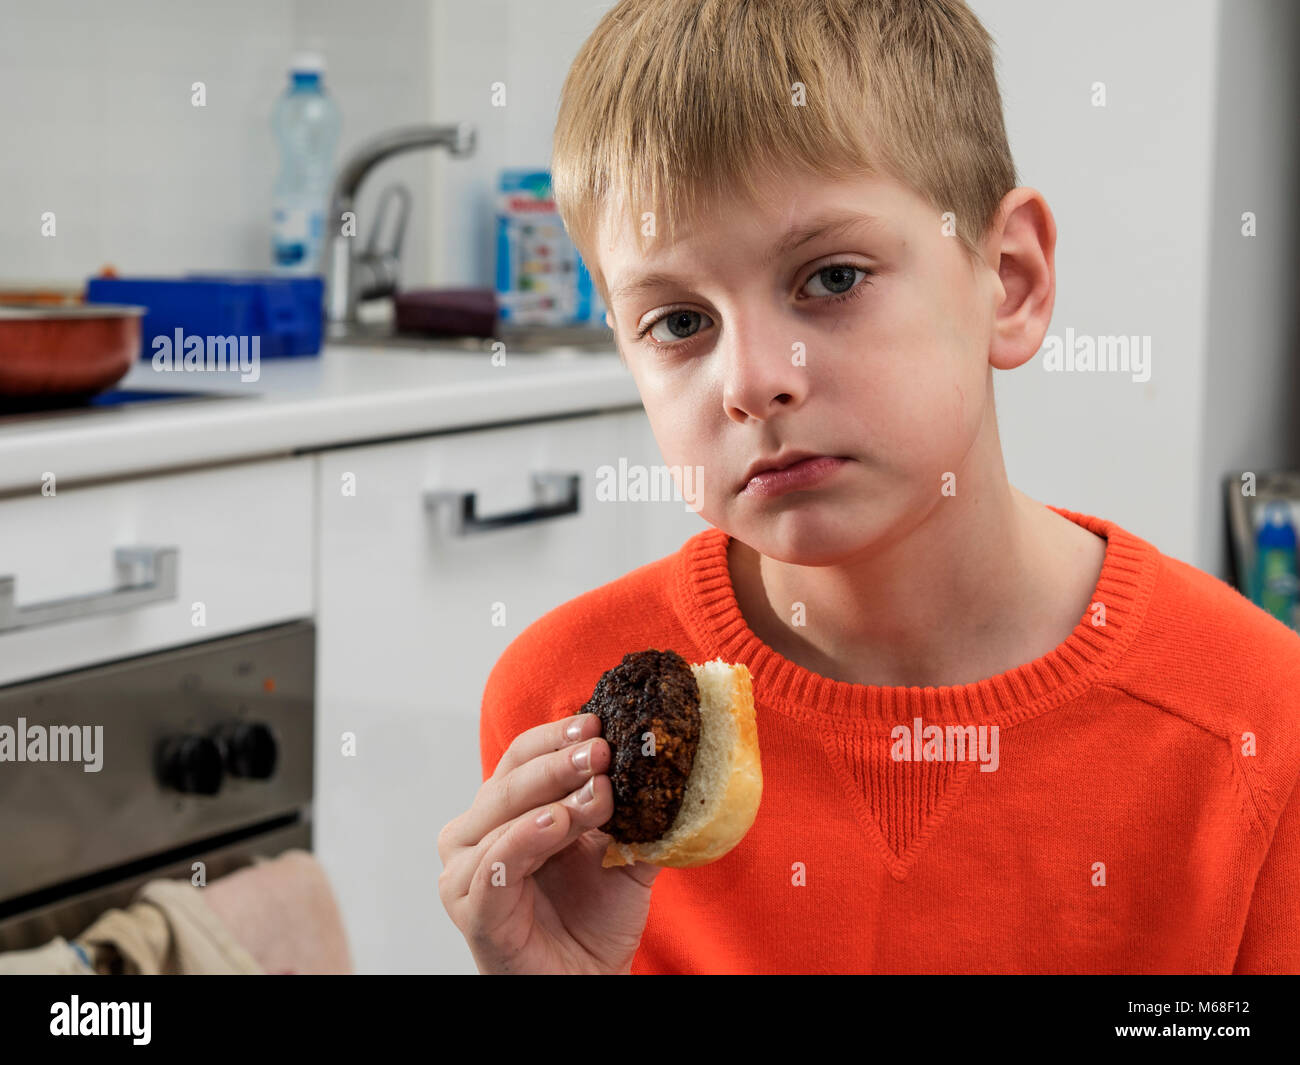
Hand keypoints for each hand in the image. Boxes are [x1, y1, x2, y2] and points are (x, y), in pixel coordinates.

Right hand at [438, 712, 659, 973]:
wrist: (589, 982)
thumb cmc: (594, 919)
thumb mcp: (622, 852)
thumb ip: (633, 812)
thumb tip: (662, 763)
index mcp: (505, 811)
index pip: (521, 757)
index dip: (556, 736)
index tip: (596, 722)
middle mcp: (475, 834)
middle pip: (510, 780)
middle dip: (559, 762)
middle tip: (600, 749)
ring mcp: (467, 872)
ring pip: (503, 818)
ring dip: (551, 797)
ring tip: (594, 791)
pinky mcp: (473, 910)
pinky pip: (494, 867)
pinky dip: (523, 839)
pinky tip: (555, 822)